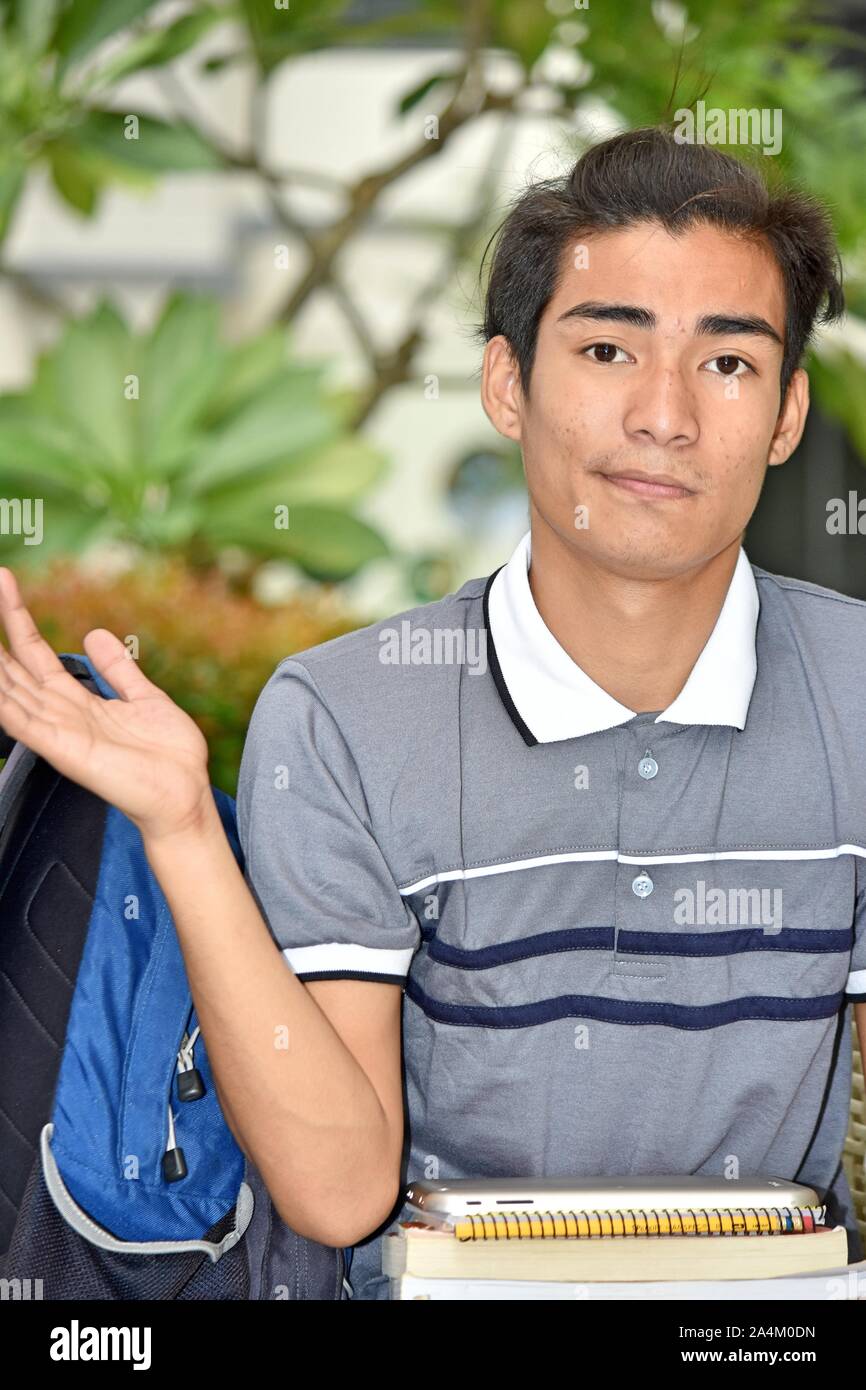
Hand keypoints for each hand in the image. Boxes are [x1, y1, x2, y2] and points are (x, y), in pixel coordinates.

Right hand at [0, 567, 212, 840]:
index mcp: (78, 700)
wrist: (185, 794)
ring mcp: (59, 732)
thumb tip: (94, 633)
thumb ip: (118, 668)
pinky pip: (23, 724)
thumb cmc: (169, 756)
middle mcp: (61, 713)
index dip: (17, 617)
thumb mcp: (144, 697)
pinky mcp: (64, 751)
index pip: (35, 652)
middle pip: (14, 667)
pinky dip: (3, 704)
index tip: (4, 580)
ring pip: (9, 692)